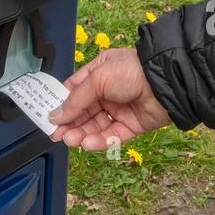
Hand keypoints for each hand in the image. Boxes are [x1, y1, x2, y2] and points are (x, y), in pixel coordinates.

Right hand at [49, 47, 170, 150]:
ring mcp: (119, 109)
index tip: (49, 118)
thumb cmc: (131, 71)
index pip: (74, 91)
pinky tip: (89, 143)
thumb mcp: (97, 79)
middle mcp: (108, 91)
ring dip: (82, 134)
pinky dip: (100, 141)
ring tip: (72, 141)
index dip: (61, 105)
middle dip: (70, 124)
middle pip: (83, 112)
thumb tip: (55, 115)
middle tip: (58, 135)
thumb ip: (76, 100)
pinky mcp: (131, 125)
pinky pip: (112, 135)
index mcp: (98, 73)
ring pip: (96, 126)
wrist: (166, 82)